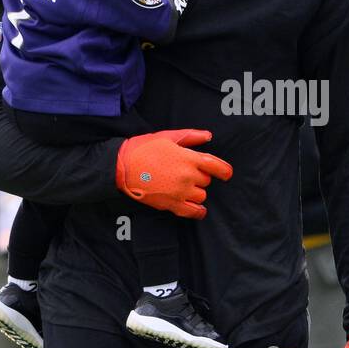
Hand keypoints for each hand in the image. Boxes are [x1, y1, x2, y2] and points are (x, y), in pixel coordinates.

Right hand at [115, 129, 232, 218]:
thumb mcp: (168, 137)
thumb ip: (191, 136)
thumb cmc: (144, 148)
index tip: (226, 174)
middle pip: (206, 181)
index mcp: (189, 158)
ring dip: (196, 192)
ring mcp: (180, 192)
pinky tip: (198, 209)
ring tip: (183, 186)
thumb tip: (208, 136)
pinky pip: (192, 212)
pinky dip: (197, 211)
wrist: (122, 166)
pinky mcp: (171, 204)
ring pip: (201, 196)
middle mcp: (188, 176)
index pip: (217, 167)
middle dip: (200, 177)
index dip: (225, 171)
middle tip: (186, 172)